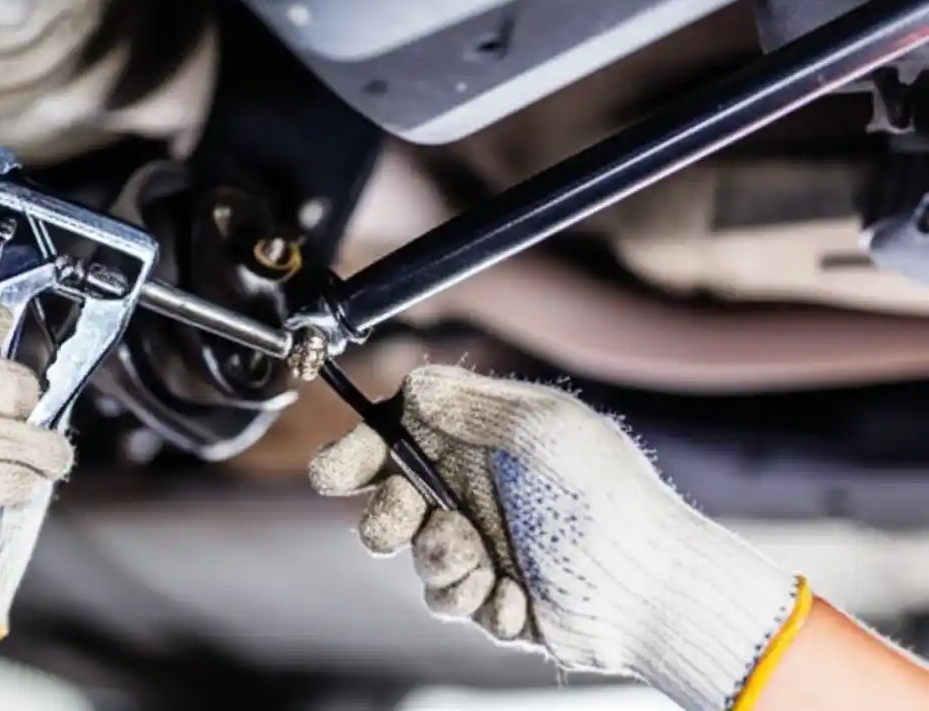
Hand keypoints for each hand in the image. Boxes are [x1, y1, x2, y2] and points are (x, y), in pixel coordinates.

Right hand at [311, 365, 800, 710]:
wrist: (650, 588)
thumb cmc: (608, 499)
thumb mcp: (544, 428)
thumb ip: (470, 404)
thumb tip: (412, 385)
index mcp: (479, 441)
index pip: (397, 438)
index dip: (358, 453)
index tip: (336, 472)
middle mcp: (473, 490)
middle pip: (388, 501)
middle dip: (384, 516)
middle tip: (406, 519)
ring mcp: (482, 544)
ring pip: (416, 557)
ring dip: (443, 562)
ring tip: (486, 566)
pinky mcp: (491, 594)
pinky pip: (449, 601)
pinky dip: (481, 601)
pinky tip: (520, 598)